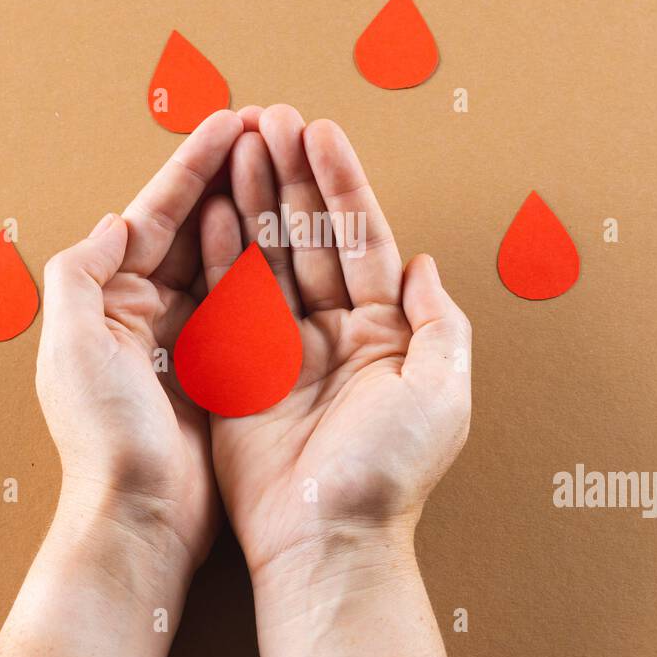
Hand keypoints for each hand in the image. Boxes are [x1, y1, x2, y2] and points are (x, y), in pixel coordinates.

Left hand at [0, 111, 242, 656]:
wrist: (140, 515)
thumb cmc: (102, 436)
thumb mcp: (71, 348)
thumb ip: (81, 275)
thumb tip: (116, 219)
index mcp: (110, 300)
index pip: (154, 217)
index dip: (191, 168)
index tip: (229, 124)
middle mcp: (147, 312)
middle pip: (192, 228)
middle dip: (228, 176)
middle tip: (268, 131)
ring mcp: (187, 339)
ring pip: (224, 257)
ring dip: (252, 210)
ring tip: (285, 165)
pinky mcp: (222, 368)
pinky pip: (249, 302)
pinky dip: (267, 265)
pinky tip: (293, 235)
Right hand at [200, 105, 471, 656]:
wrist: (326, 538)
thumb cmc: (391, 472)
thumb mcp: (441, 391)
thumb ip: (440, 320)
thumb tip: (425, 262)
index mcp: (386, 334)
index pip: (361, 240)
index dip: (342, 184)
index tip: (320, 132)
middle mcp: (336, 334)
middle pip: (311, 238)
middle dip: (293, 177)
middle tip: (271, 118)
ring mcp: (285, 349)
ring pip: (269, 258)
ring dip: (257, 200)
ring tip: (242, 144)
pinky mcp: (241, 371)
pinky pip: (230, 300)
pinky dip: (222, 252)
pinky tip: (215, 207)